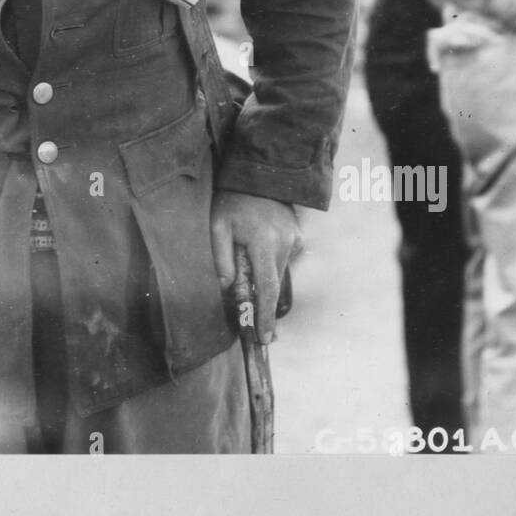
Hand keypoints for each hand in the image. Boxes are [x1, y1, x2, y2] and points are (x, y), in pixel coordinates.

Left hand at [210, 191, 302, 343]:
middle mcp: (284, 243)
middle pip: (274, 284)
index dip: (266, 315)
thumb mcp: (218, 226)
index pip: (267, 288)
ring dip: (265, 280)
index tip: (265, 338)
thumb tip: (228, 288)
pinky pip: (283, 260)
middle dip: (264, 305)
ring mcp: (294, 240)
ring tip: (248, 267)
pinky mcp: (297, 237)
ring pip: (278, 273)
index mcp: (264, 243)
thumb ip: (221, 258)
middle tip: (259, 328)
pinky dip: (270, 264)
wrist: (258, 177)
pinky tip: (257, 247)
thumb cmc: (232, 202)